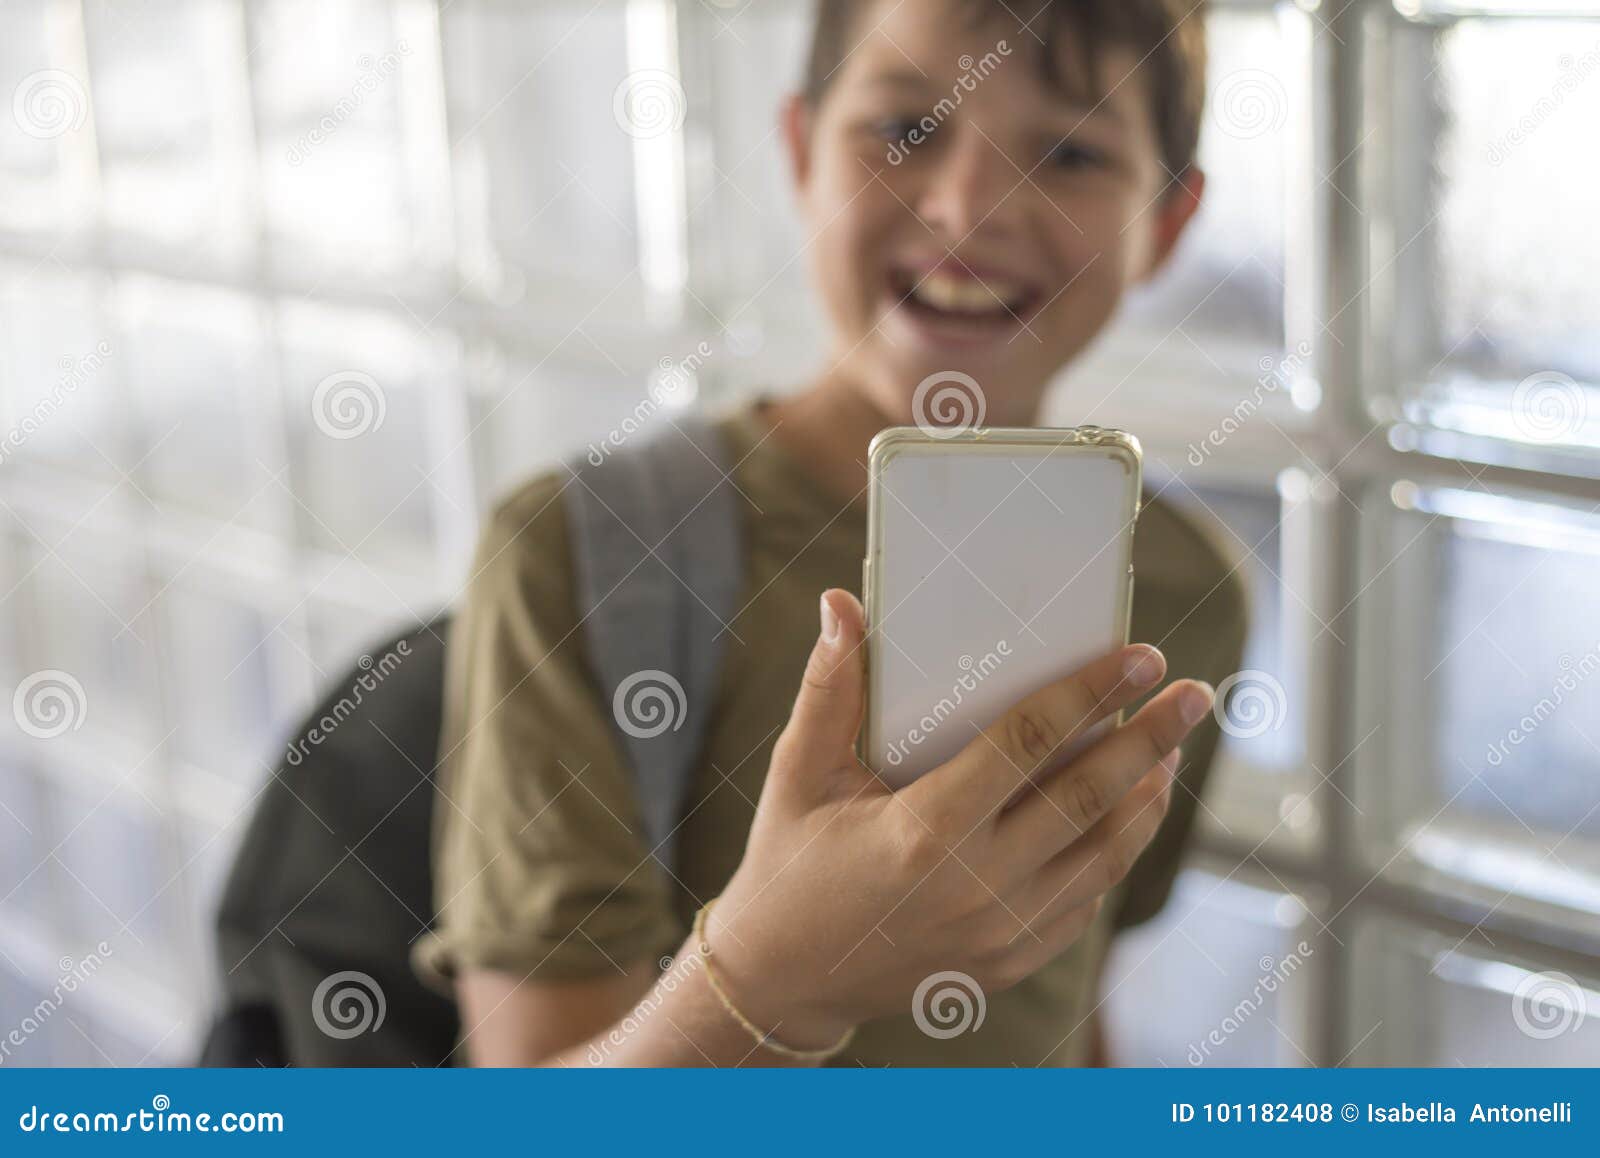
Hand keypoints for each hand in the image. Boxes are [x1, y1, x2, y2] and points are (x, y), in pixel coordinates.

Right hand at [707, 588, 1213, 1047]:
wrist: (786, 982)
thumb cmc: (790, 864)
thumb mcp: (799, 773)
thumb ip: (830, 689)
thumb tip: (841, 605)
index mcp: (924, 832)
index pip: (1028, 744)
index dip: (1089, 693)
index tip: (1139, 656)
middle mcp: (975, 887)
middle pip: (1089, 797)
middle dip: (1150, 737)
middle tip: (1195, 692)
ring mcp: (1000, 933)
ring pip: (1104, 855)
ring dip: (1148, 795)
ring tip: (1173, 745)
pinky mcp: (1011, 962)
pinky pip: (1086, 899)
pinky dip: (1118, 849)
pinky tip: (1131, 809)